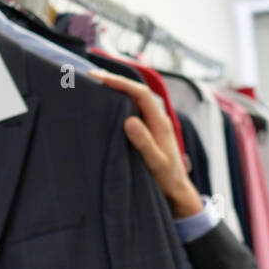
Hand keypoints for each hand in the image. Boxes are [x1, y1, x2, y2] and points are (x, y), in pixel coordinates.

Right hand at [87, 68, 203, 218]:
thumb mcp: (156, 164)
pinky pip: (131, 112)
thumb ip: (144, 143)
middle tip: (91, 75)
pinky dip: (118, 105)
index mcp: (160, 122)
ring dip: (116, 91)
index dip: (120, 83)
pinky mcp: (146, 132)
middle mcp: (156, 119)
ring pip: (133, 101)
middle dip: (115, 81)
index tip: (99, 78)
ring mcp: (152, 125)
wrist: (177, 192)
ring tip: (94, 86)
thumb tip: (129, 120)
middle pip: (136, 92)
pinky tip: (105, 107)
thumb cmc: (168, 180)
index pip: (140, 93)